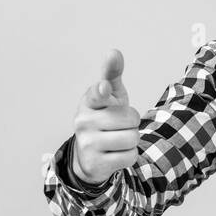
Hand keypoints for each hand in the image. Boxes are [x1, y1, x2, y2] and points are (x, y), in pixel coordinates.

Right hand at [71, 48, 141, 185]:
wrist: (90, 155)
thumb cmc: (105, 118)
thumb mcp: (109, 96)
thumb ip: (112, 74)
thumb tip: (113, 52)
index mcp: (89, 101)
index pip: (97, 94)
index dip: (102, 91)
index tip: (104, 89)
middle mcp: (83, 121)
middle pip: (130, 118)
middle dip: (132, 122)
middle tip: (119, 125)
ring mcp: (87, 143)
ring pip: (132, 138)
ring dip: (132, 140)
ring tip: (118, 139)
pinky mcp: (96, 164)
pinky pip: (130, 157)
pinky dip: (129, 156)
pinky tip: (115, 154)